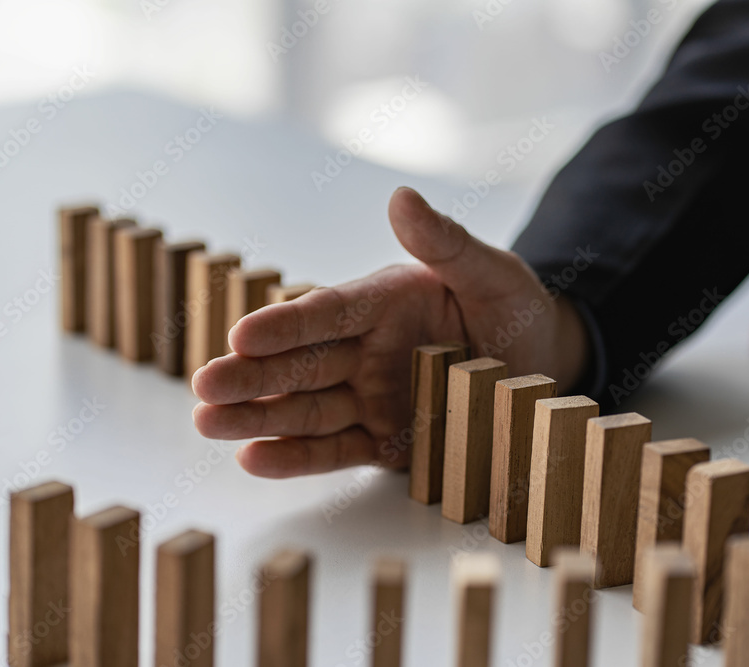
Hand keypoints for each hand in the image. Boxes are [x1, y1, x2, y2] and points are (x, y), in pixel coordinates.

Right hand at [191, 187, 589, 477]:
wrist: (544, 365)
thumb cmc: (514, 309)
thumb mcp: (491, 273)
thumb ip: (446, 243)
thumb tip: (401, 196)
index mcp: (383, 303)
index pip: (326, 313)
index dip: (285, 325)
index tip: (240, 334)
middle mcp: (366, 350)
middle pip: (300, 363)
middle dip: (251, 376)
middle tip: (203, 386)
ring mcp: (371, 397)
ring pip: (306, 409)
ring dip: (257, 417)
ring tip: (208, 423)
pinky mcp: (384, 440)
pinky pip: (337, 450)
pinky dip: (298, 456)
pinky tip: (254, 457)